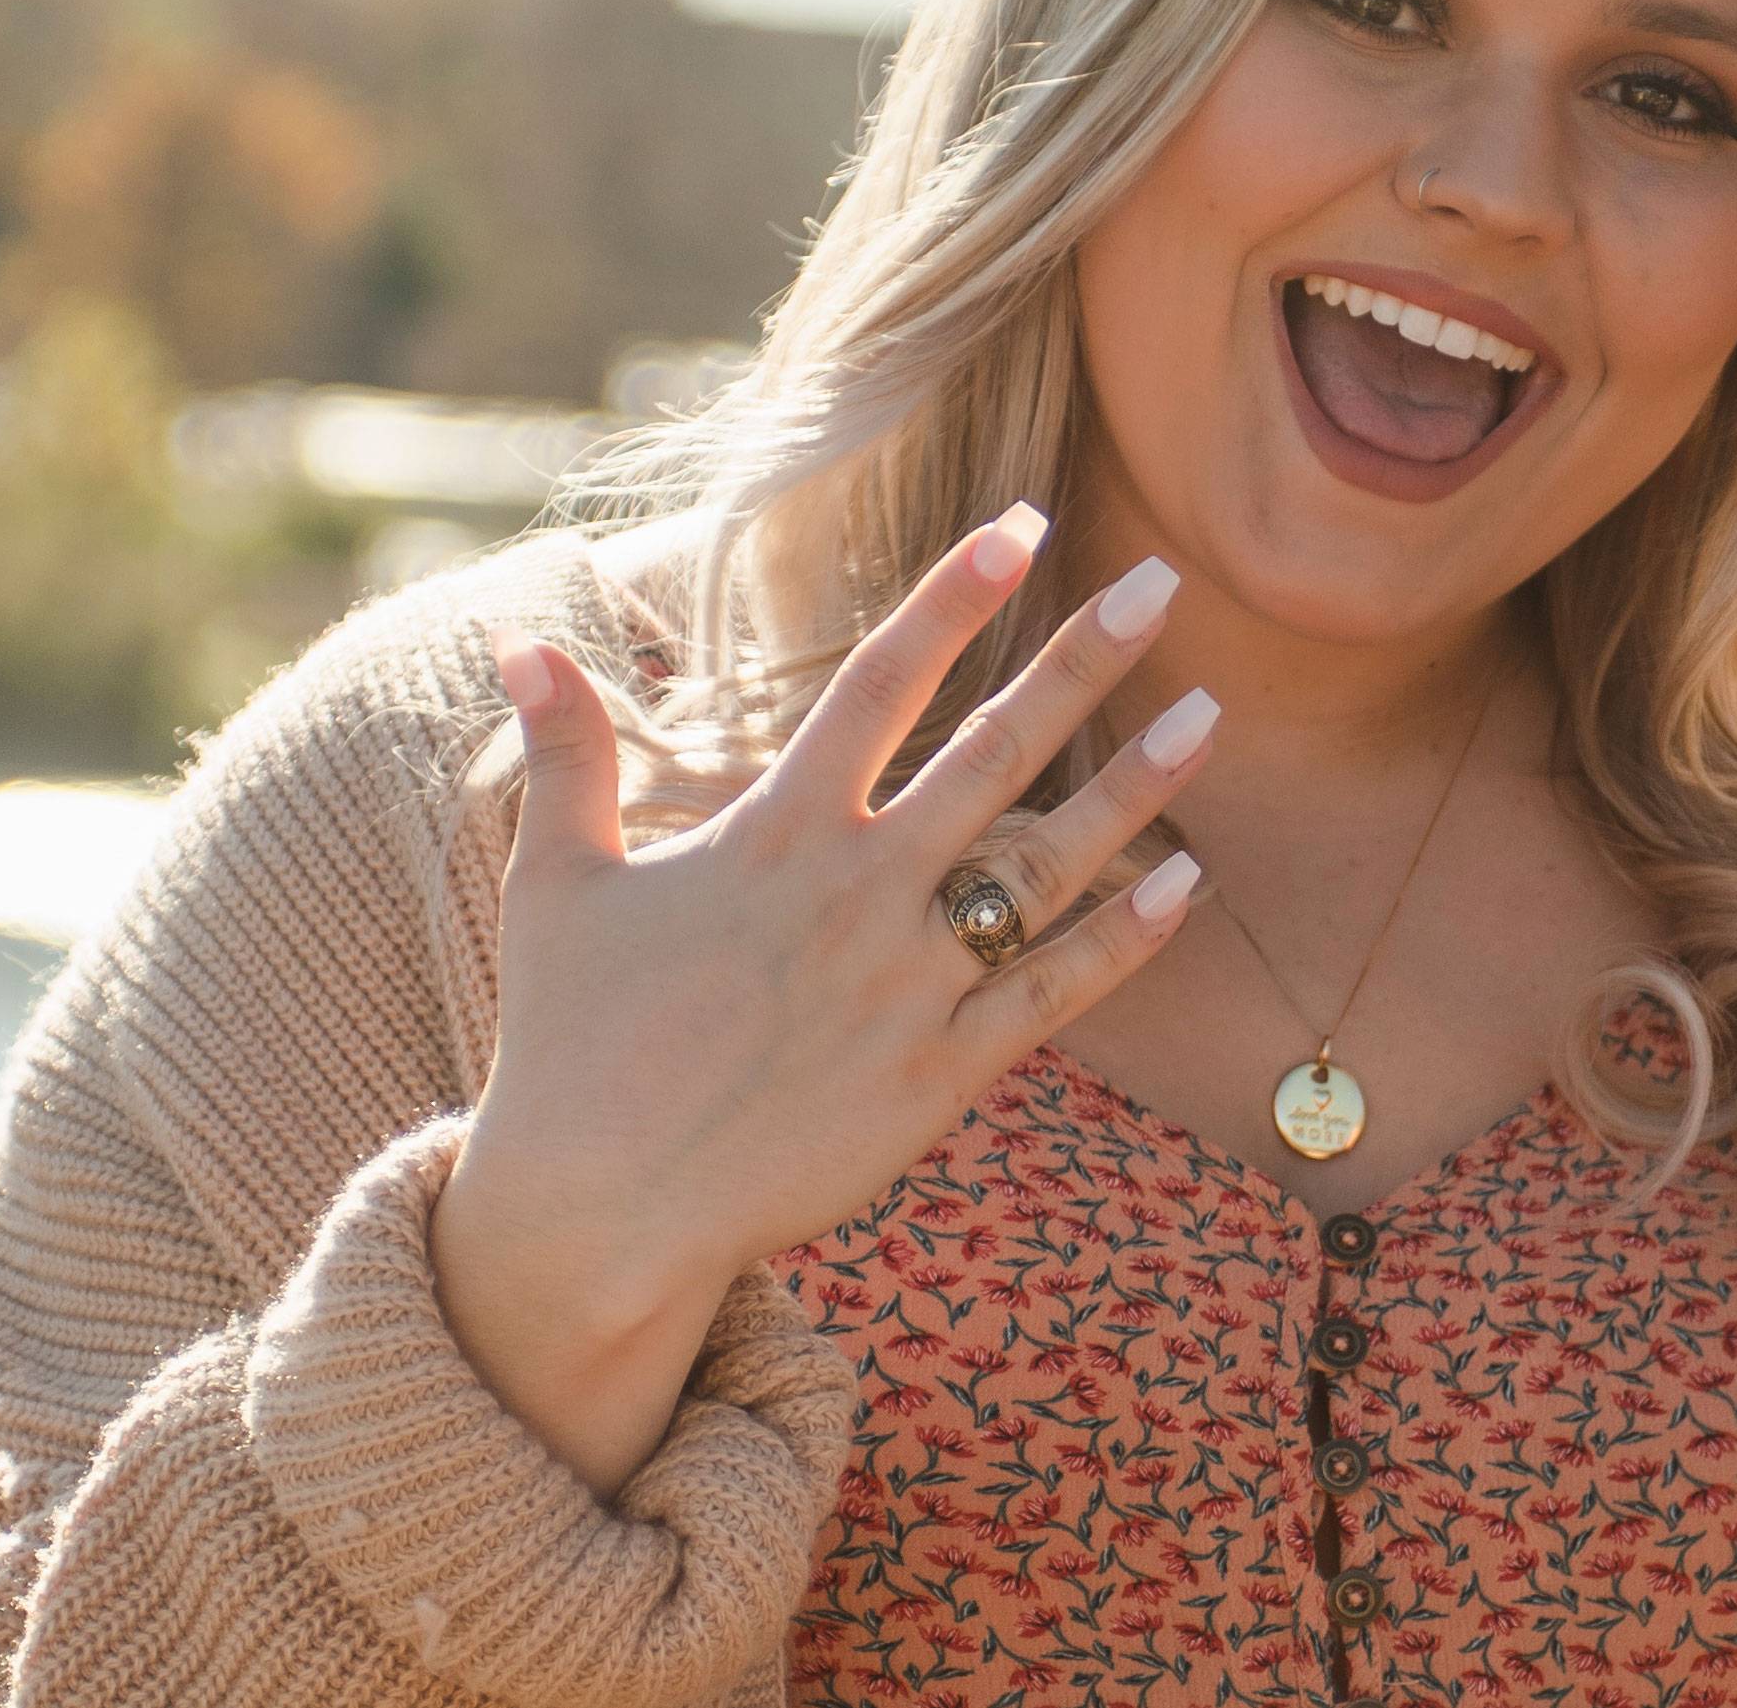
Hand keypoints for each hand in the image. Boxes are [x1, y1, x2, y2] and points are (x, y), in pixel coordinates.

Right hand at [434, 505, 1218, 1487]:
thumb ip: (564, 754)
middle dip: (1085, 661)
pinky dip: (1124, 939)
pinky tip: (1187, 882)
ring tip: (1215, 714)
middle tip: (1166, 583)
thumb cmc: (570, 1043)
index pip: (878, 685)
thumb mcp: (555, 884)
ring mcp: (908, 985)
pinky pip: (1053, 994)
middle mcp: (857, 893)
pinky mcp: (939, 1077)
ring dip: (1136, 787)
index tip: (1022, 526)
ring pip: (1046, 865)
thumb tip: (521, 639)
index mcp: (775, 834)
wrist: (600, 1211)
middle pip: (994, 753)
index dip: (953, 600)